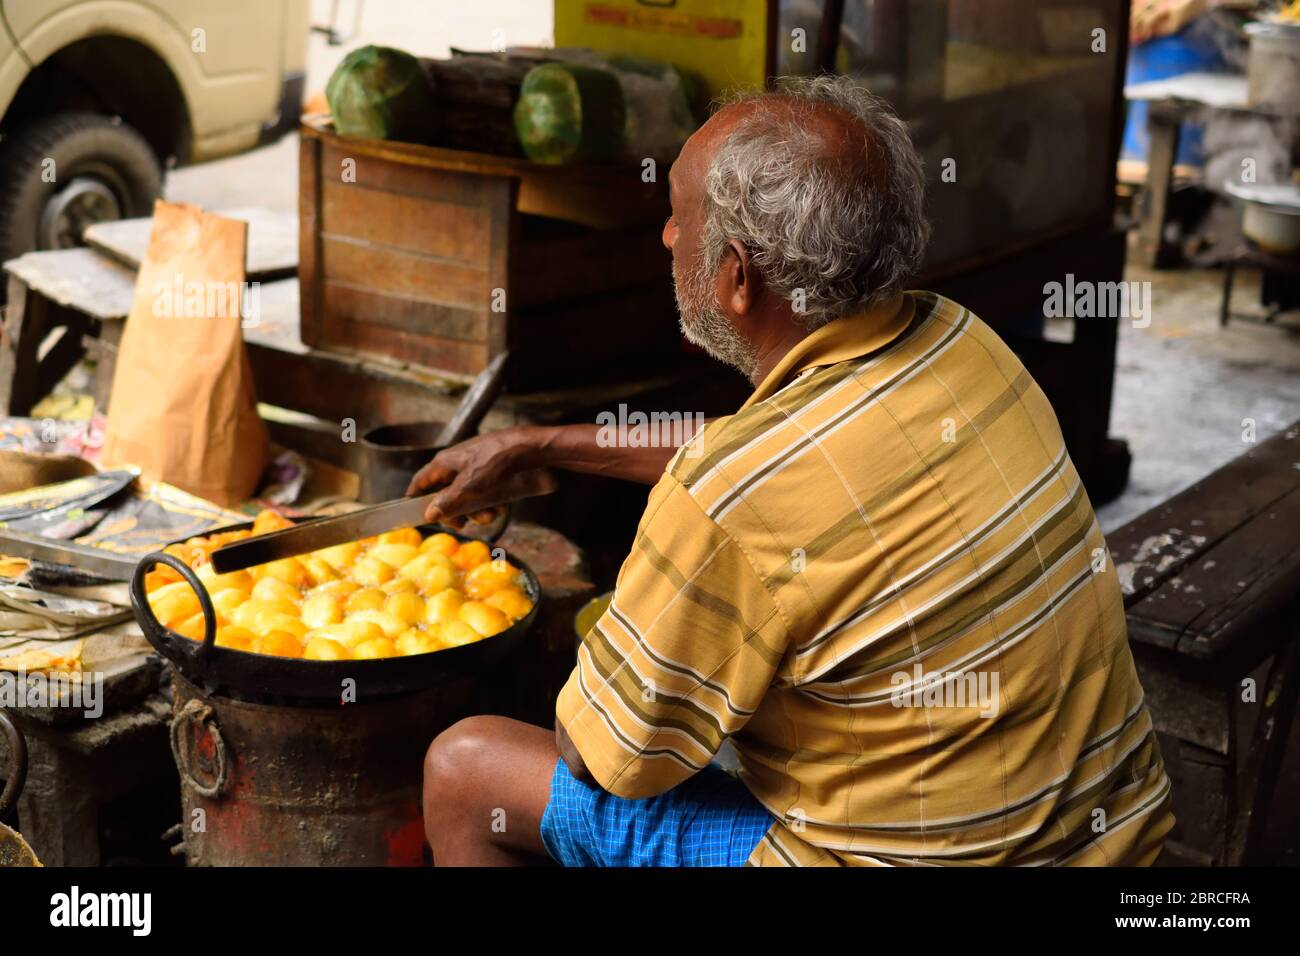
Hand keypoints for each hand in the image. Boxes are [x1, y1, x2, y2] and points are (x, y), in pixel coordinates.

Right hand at [405, 427, 558, 524]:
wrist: (530, 449)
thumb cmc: (496, 461)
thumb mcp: (469, 486)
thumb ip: (448, 501)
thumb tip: (429, 513)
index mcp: (444, 463)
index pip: (420, 482)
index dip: (415, 499)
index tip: (415, 515)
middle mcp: (456, 465)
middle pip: (444, 495)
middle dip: (454, 512)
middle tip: (462, 525)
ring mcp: (474, 470)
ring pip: (466, 498)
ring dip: (476, 511)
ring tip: (490, 515)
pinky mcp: (491, 474)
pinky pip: (483, 494)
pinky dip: (490, 504)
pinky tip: (501, 507)